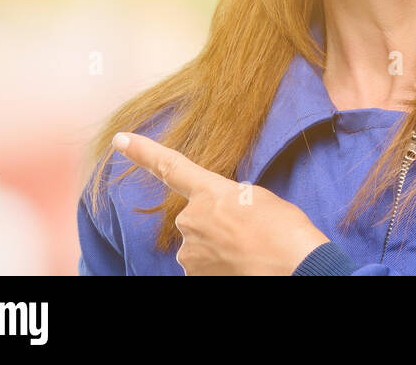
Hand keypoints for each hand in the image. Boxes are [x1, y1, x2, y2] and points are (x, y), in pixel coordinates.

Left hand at [112, 131, 330, 274]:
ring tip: (250, 251)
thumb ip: (231, 201)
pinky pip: (203, 267)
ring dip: (219, 249)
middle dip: (216, 225)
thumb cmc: (287, 232)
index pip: (171, 166)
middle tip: (249, 232)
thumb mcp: (261, 200)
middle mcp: (192, 218)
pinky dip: (220, 267)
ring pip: (199, 246)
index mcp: (211, 191)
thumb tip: (222, 216)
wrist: (295, 266)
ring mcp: (190, 250)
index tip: (120, 139)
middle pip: (196, 218)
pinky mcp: (193, 276)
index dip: (143, 152)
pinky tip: (243, 266)